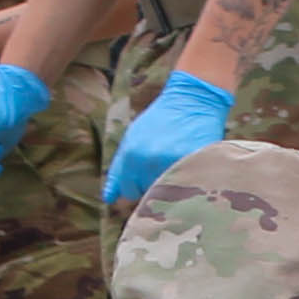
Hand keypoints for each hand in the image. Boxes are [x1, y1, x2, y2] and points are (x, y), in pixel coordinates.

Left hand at [106, 69, 233, 205]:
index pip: (129, 191)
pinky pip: (186, 183)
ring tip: (177, 161)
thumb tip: (108, 198)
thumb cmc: (160, 119)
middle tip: (165, 163)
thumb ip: (118, 170)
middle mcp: (147, 160)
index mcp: (129, 155)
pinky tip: (189, 162)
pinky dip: (188, 177)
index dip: (139, 185)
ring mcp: (169, 161)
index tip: (148, 174)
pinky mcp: (191, 161)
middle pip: (149, 192)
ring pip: (167, 191)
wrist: (191, 100)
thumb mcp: (132, 139)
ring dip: (172, 181)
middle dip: (156, 183)